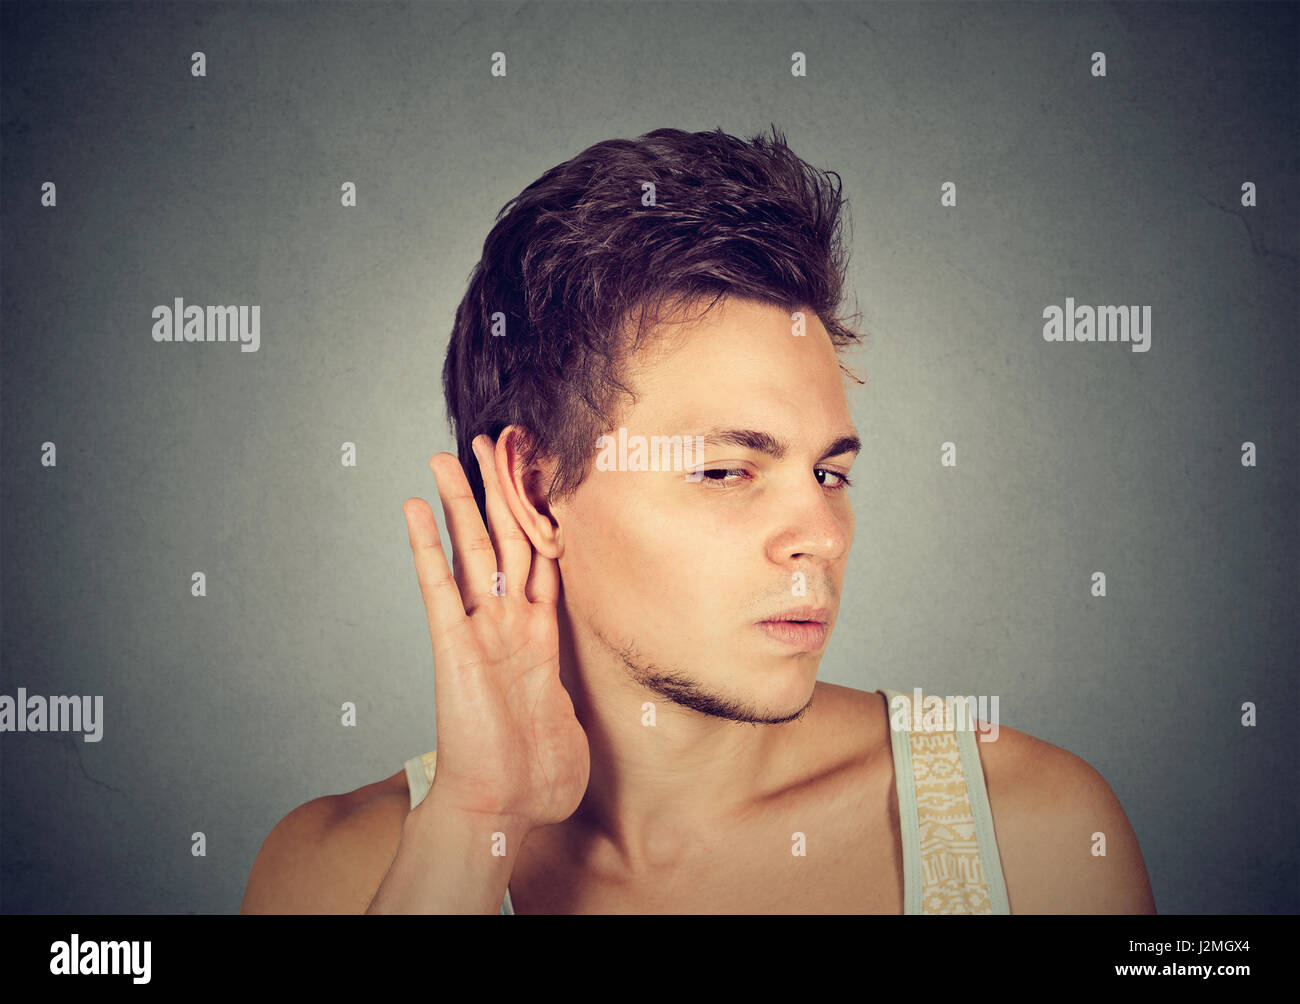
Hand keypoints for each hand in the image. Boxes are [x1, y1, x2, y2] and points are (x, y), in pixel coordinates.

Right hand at [401, 431, 590, 831]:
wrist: (502, 811)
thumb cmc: (536, 780)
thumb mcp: (573, 723)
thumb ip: (574, 694)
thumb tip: (578, 696)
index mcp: (542, 638)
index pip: (543, 561)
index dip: (542, 518)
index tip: (538, 477)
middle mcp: (509, 625)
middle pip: (507, 541)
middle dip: (499, 491)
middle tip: (491, 444)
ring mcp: (481, 632)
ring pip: (474, 552)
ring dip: (463, 502)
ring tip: (449, 456)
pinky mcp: (453, 647)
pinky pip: (438, 587)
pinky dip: (427, 546)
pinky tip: (416, 506)